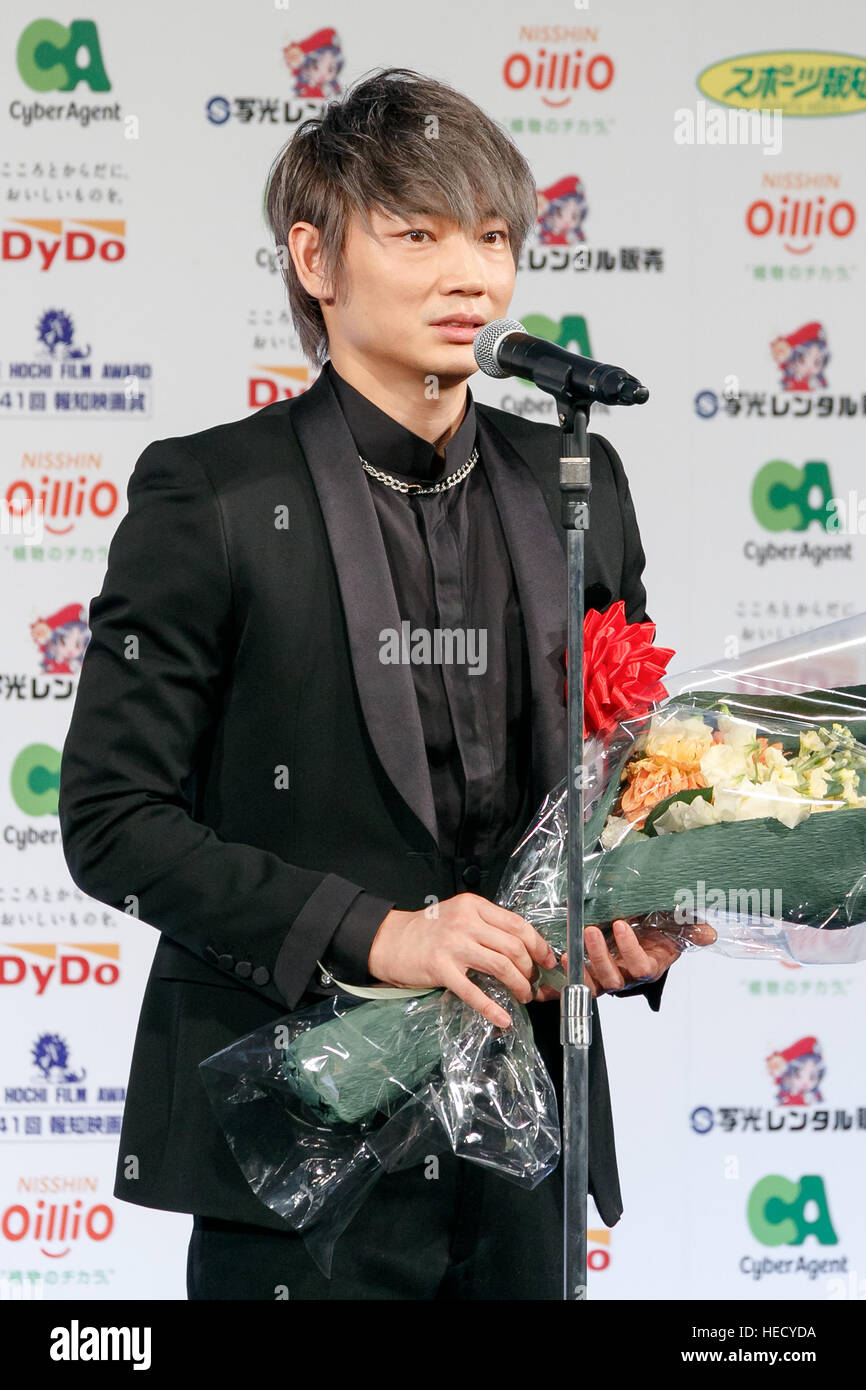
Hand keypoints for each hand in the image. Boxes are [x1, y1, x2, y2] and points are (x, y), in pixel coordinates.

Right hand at [367, 895, 557, 1028]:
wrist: (390, 940)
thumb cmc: (427, 930)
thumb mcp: (459, 914)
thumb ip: (486, 923)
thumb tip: (521, 945)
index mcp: (474, 906)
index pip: (517, 924)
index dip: (538, 944)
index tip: (547, 959)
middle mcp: (466, 922)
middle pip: (514, 946)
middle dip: (530, 968)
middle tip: (533, 982)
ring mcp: (453, 945)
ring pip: (501, 966)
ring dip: (519, 985)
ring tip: (523, 996)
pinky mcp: (441, 969)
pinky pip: (473, 991)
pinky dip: (492, 1007)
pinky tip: (503, 1018)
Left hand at [531, 915, 716, 1000]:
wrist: (640, 933)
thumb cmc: (655, 930)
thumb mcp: (673, 926)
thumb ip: (690, 930)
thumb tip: (709, 933)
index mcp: (647, 968)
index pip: (641, 967)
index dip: (630, 950)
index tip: (621, 925)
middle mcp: (625, 977)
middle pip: (612, 978)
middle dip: (599, 956)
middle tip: (590, 930)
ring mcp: (604, 978)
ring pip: (591, 984)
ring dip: (580, 967)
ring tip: (570, 945)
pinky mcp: (586, 976)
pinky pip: (572, 986)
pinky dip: (558, 987)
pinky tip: (547, 978)